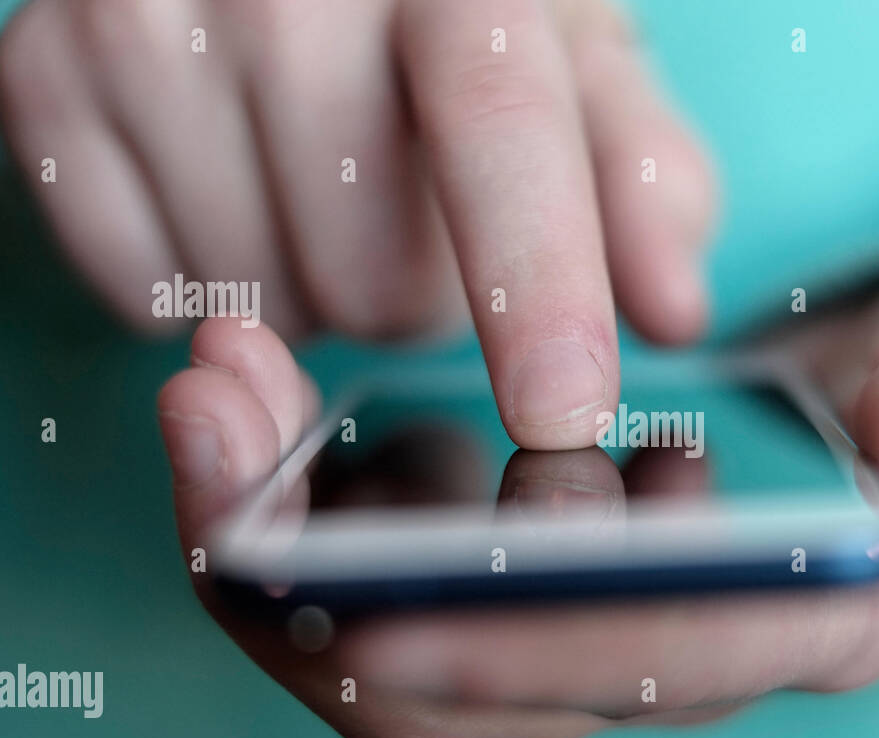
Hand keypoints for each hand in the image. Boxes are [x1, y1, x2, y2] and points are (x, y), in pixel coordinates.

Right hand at [1, 0, 715, 447]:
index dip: (535, 283)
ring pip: (263, 305)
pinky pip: (146, 294)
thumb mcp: (578, 69)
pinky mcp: (43, 83)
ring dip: (316, 296)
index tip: (563, 416)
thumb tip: (674, 310)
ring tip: (324, 197)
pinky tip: (237, 202)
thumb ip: (641, 179)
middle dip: (413, 299)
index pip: (495, 127)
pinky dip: (214, 290)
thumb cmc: (457, 20)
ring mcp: (138, 22)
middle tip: (409, 216)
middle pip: (372, 276)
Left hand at [157, 236, 878, 737]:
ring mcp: (626, 627)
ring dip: (288, 555)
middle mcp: (702, 655)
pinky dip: (322, 522)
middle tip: (212, 420)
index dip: (501, 643)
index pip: (644, 664)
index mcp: (821, 616)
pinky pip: (416, 594)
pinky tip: (288, 416)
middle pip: (477, 700)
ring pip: (417, 661)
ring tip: (219, 400)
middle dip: (320, 597)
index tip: (355, 588)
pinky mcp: (574, 576)